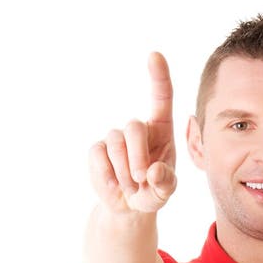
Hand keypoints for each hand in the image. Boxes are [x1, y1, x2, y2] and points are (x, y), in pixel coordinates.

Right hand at [89, 52, 176, 213]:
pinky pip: (99, 156)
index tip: (155, 56)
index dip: (158, 76)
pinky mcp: (97, 150)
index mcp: (161, 130)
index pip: (161, 98)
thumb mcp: (165, 190)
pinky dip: (108, 175)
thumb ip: (166, 182)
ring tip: (131, 187)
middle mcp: (138, 128)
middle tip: (141, 179)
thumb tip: (153, 172)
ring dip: (124, 171)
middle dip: (138, 156)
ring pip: (115, 143)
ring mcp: (115, 137)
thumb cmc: (153, 191)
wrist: (129, 207)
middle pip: (134, 127)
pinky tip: (115, 185)